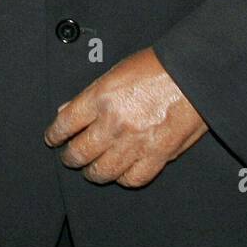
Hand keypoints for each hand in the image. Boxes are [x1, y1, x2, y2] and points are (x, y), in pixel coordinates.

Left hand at [44, 48, 206, 187]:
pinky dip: (123, 178)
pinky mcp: (157, 157)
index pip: (65, 124)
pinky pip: (132, 179)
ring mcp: (135, 143)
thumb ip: (91, 95)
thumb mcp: (116, 71)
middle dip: (70, 157)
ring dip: (93, 172)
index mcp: (101, 97)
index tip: (52, 139)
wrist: (194, 74)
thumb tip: (68, 110)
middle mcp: (114, 123)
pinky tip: (120, 173)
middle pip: (80, 152)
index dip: (54, 135)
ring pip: (102, 171)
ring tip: (92, 169)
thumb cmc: (159, 67)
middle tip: (70, 156)